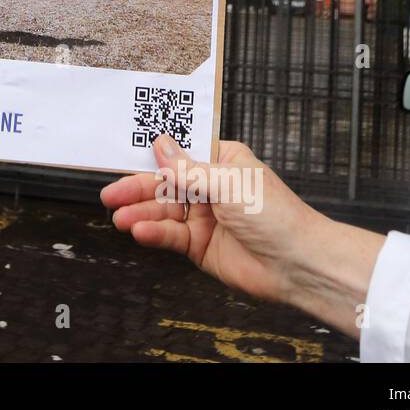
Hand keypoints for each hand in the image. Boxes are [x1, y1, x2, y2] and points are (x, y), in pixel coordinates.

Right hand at [100, 136, 385, 337]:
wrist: (298, 264)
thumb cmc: (276, 215)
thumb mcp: (227, 183)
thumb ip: (188, 169)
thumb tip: (161, 144)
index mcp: (222, 162)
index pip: (179, 153)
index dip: (152, 155)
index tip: (122, 154)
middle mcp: (210, 187)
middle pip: (164, 184)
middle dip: (137, 189)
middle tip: (111, 194)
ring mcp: (204, 217)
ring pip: (163, 211)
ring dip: (141, 213)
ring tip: (119, 217)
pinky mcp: (200, 246)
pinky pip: (171, 236)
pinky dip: (154, 233)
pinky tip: (140, 231)